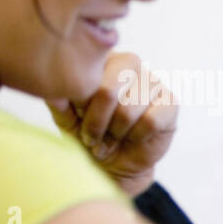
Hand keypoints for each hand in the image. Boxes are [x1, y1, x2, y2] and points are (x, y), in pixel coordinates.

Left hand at [46, 51, 177, 196]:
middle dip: (97, 120)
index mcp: (102, 59)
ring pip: (129, 109)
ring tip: (111, 139)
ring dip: (116, 132)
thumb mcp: (66, 118)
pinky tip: (133, 138)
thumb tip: (52, 90)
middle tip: (91, 136)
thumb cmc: (89, 135)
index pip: (88, 72)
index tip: (77, 117)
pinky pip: (150, 120)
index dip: (81, 101)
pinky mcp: (170, 103)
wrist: (114, 164)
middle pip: (109, 90)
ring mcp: (153, 82)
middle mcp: (129, 64)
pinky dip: (137, 136)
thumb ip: (59, 102)